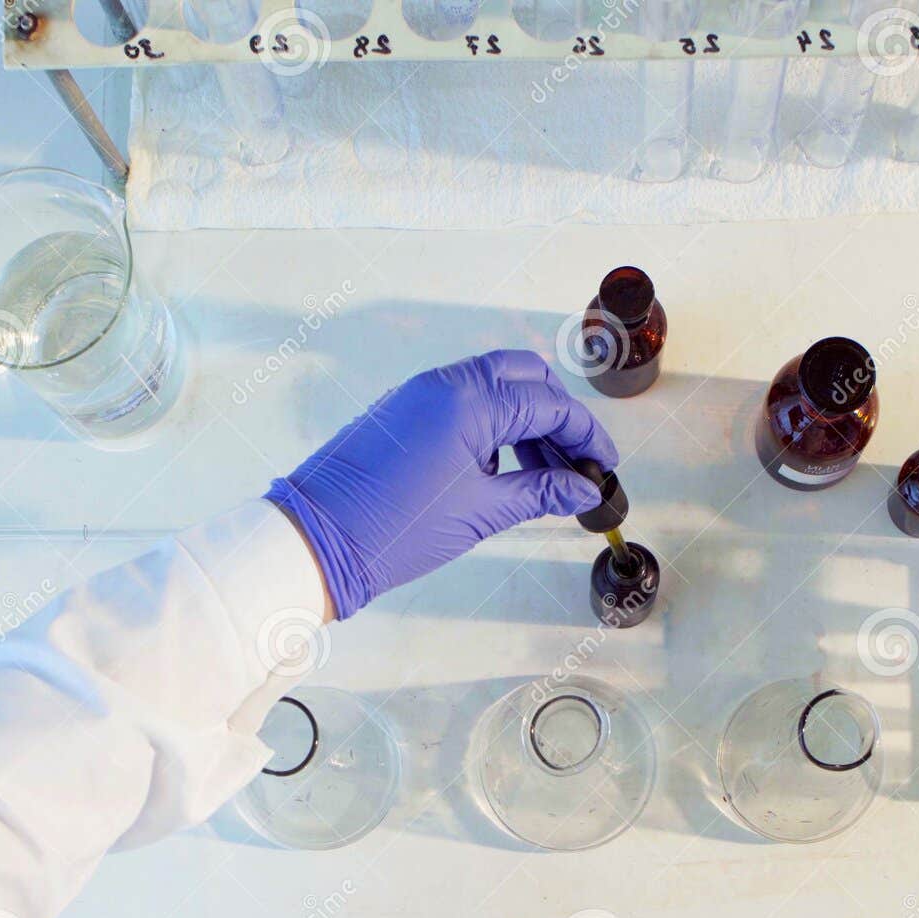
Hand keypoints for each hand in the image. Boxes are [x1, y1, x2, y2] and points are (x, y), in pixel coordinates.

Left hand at [267, 349, 618, 618]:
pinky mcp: (402, 411)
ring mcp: (418, 393)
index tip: (603, 464)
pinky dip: (492, 422)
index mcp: (467, 400)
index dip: (584, 434)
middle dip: (557, 414)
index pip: (547, 403)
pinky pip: (461, 399)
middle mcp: (443, 384)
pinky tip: (502, 465)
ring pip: (492, 384)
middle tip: (575, 461)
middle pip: (523, 376)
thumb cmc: (391, 528)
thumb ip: (539, 492)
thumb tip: (583, 488)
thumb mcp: (480, 513)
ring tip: (543, 471)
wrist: (315, 540)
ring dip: (525, 417)